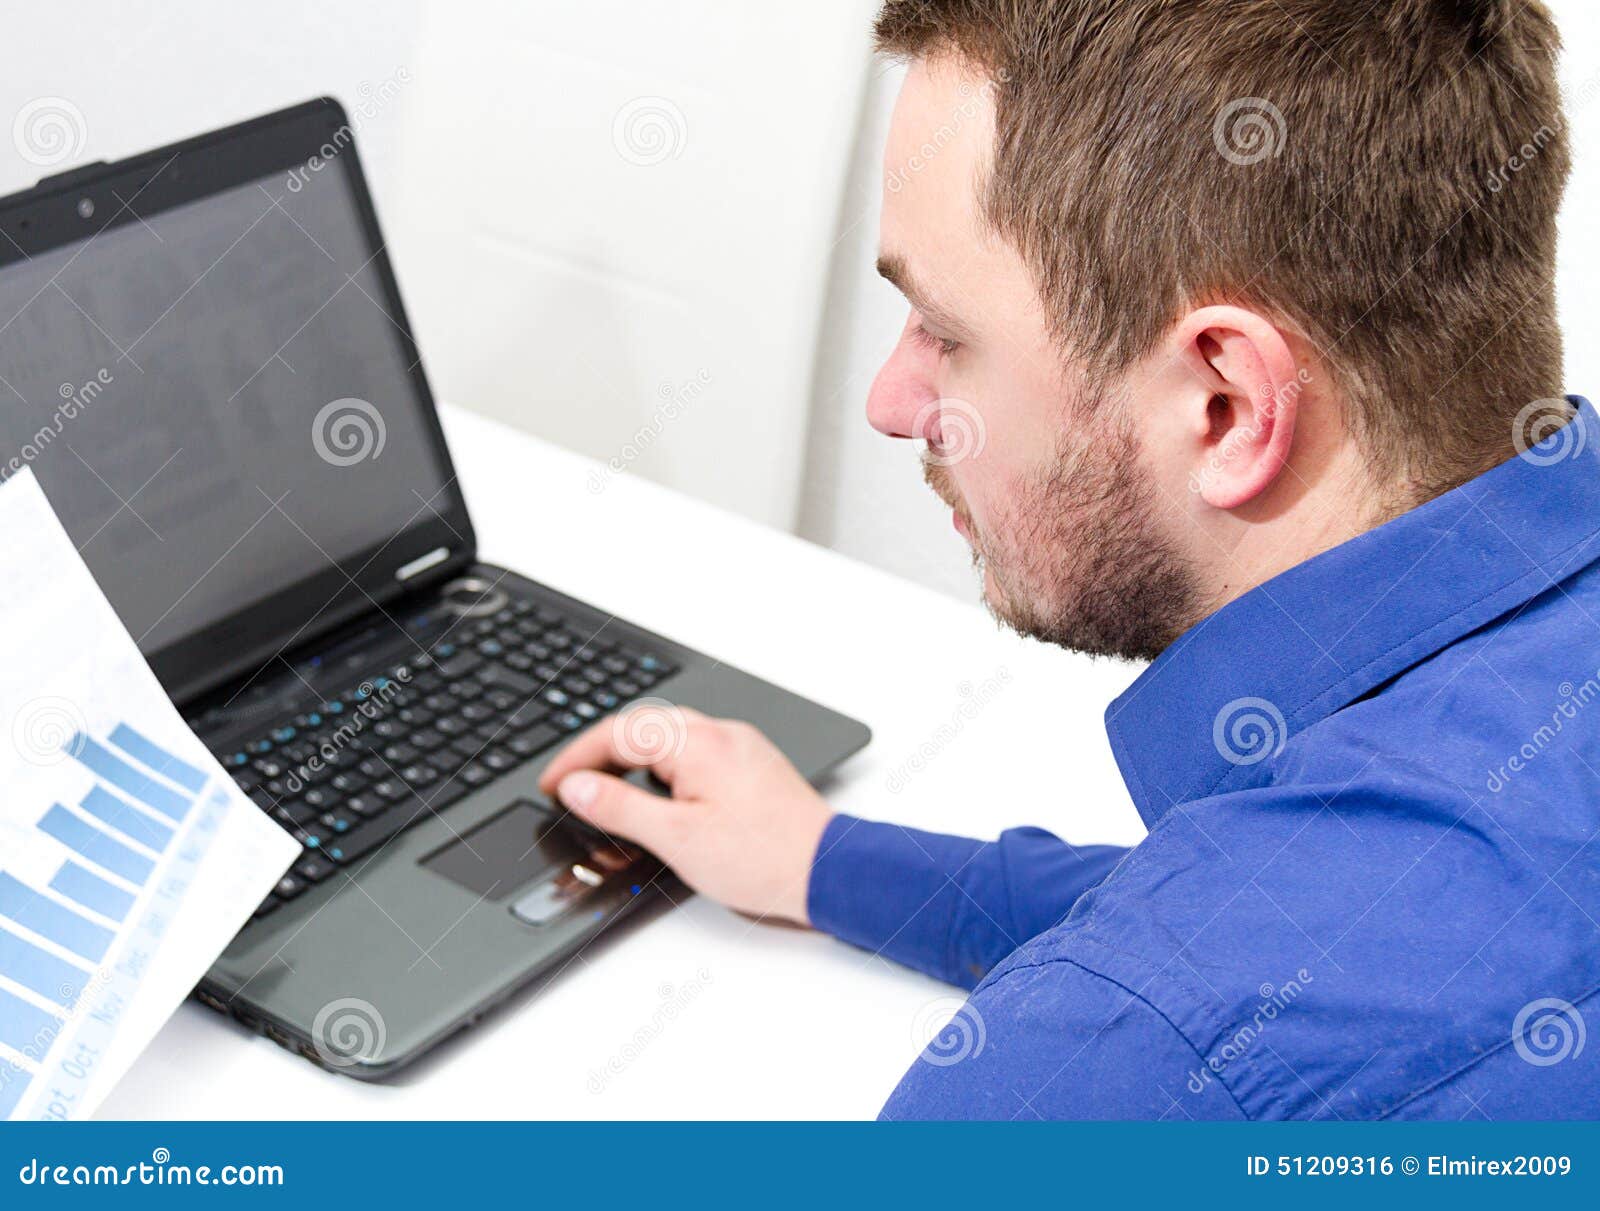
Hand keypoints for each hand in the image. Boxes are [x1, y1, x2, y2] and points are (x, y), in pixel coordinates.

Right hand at [537, 706, 832, 924]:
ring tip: (606, 794)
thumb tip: (575, 787)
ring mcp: (738, 747)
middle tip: (571, 788)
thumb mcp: (676, 838)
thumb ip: (619, 809)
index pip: (618, 732)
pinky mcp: (750, 766)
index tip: (552, 784)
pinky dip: (663, 770)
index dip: (576, 758)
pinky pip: (693, 753)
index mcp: (697, 742)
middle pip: (642, 728)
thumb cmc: (764, 858)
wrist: (827, 870)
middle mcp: (719, 734)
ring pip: (668, 739)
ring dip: (631, 760)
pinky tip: (658, 798)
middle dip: (600, 755)